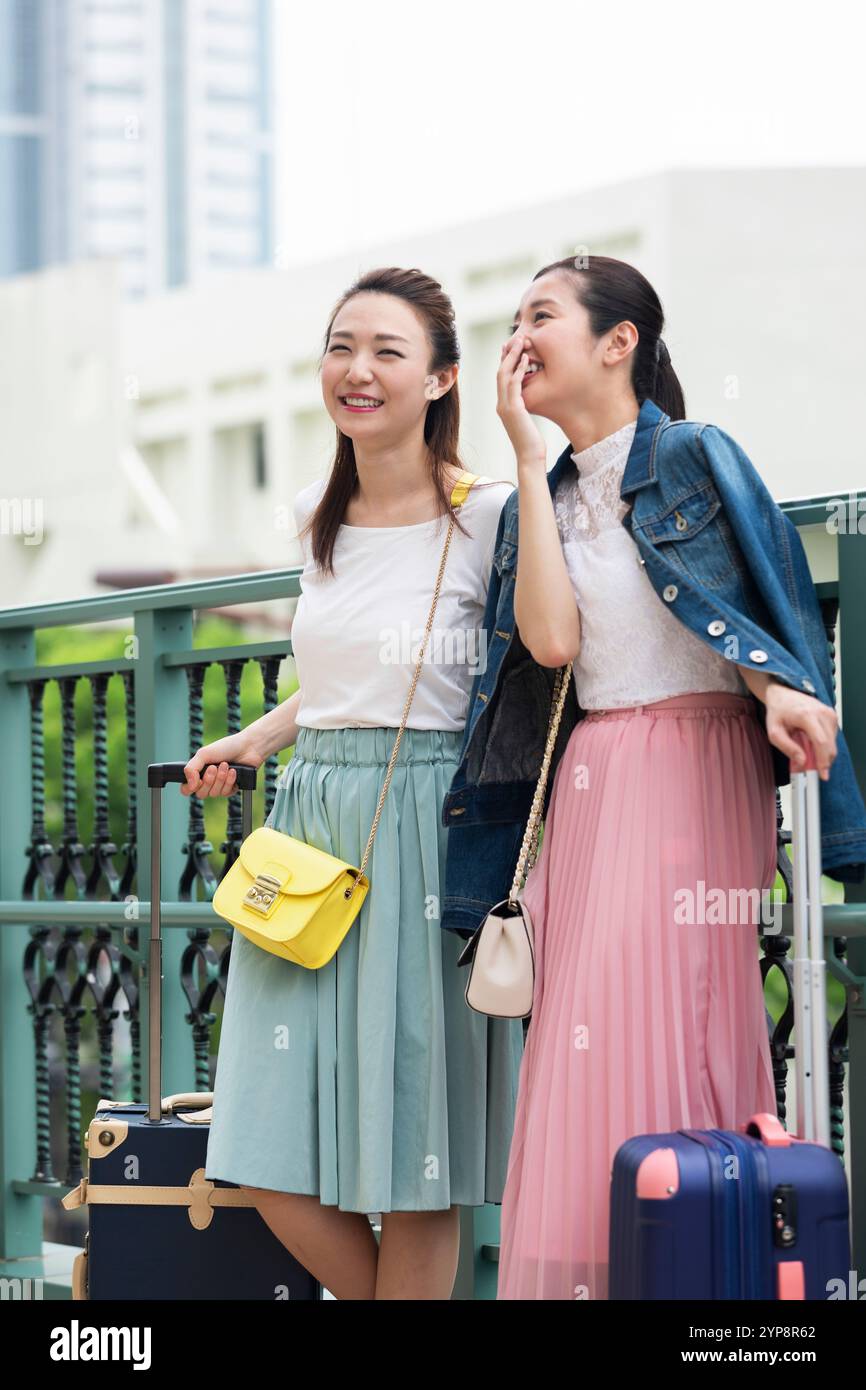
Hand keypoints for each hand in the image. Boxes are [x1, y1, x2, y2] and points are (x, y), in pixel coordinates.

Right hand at [181, 732, 263, 797]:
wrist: (248, 747)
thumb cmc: (225, 748)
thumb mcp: (203, 754)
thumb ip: (191, 769)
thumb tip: (190, 786)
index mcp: (198, 772)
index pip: (186, 789)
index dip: (190, 788)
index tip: (198, 779)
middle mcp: (207, 781)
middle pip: (201, 794)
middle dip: (209, 780)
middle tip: (215, 767)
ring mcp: (220, 785)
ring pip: (214, 794)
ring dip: (220, 779)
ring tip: (226, 765)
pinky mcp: (232, 788)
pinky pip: (226, 793)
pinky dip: (230, 781)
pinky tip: (234, 771)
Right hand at [496, 333, 546, 465]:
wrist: (529, 457)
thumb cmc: (531, 443)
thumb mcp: (526, 422)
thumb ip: (524, 409)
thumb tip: (529, 401)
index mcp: (503, 406)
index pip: (501, 378)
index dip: (506, 361)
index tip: (513, 347)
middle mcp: (500, 404)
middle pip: (500, 372)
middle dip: (507, 354)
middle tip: (516, 338)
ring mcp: (504, 406)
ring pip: (504, 374)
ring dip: (513, 356)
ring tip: (522, 341)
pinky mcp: (513, 409)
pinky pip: (514, 384)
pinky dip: (519, 369)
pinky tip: (526, 358)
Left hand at [763, 682, 837, 780]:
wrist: (783, 694)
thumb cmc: (778, 711)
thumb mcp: (774, 732)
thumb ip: (787, 748)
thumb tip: (802, 762)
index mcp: (806, 715)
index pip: (820, 742)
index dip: (823, 760)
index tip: (822, 774)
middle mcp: (822, 713)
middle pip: (829, 745)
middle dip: (822, 761)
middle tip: (810, 769)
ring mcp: (829, 713)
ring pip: (832, 743)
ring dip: (821, 753)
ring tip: (804, 748)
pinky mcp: (832, 716)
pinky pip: (831, 738)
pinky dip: (823, 745)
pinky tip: (810, 741)